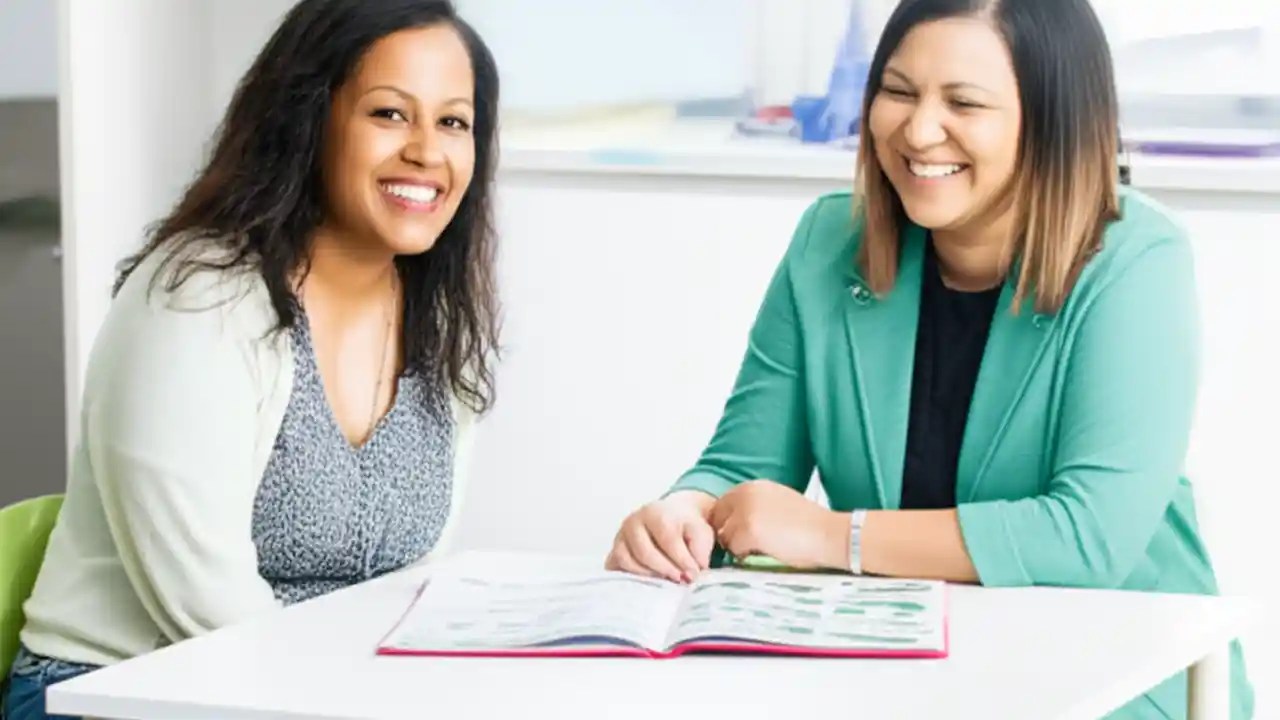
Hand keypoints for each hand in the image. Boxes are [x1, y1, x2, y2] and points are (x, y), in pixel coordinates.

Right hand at [605, 491, 715, 582]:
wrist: (671, 518)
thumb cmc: (685, 527)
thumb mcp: (700, 531)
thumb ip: (700, 549)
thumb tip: (694, 573)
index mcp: (655, 512)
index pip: (667, 538)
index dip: (681, 559)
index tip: (693, 574)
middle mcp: (633, 523)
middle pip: (645, 553)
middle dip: (665, 570)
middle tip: (681, 581)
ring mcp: (620, 537)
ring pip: (627, 562)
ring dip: (648, 576)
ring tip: (666, 582)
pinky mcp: (614, 552)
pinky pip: (616, 569)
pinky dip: (631, 579)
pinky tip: (649, 584)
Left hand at [709, 480, 847, 570]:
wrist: (829, 533)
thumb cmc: (811, 525)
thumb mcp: (780, 503)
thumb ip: (757, 507)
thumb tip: (738, 523)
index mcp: (755, 485)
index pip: (724, 503)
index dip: (729, 522)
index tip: (739, 535)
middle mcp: (746, 493)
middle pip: (719, 518)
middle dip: (728, 533)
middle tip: (746, 546)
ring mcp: (745, 511)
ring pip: (725, 536)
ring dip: (736, 546)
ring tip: (759, 550)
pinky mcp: (748, 530)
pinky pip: (734, 549)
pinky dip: (745, 556)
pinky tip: (764, 554)